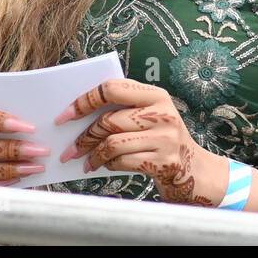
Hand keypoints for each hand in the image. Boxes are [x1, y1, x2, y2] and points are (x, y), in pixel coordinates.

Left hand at [55, 79, 224, 206]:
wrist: (192, 168)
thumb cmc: (160, 139)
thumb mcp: (149, 115)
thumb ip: (123, 109)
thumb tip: (77, 114)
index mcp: (156, 95)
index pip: (113, 88)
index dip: (84, 101)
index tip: (65, 116)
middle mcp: (162, 113)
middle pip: (109, 120)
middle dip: (84, 136)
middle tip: (71, 149)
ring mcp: (165, 138)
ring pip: (112, 143)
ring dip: (93, 155)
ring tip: (86, 161)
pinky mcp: (163, 161)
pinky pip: (122, 161)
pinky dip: (108, 165)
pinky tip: (105, 166)